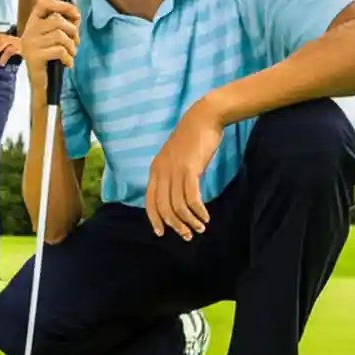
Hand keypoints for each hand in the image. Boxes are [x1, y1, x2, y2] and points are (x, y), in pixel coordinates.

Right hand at [19, 0, 80, 88]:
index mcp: (32, 24)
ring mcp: (30, 44)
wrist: (39, 83)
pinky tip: (67, 63)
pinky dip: (68, 58)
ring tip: (71, 54)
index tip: (76, 14)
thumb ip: (64, 26)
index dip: (62, 5)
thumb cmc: (50, 59)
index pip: (44, 4)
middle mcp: (29, 32)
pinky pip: (59, 50)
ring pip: (59, 36)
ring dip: (71, 46)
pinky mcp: (34, 57)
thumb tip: (76, 17)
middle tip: (76, 43)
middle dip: (73, 31)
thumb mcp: (55, 39)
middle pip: (57, 21)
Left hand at [145, 99, 224, 240]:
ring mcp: (174, 170)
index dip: (155, 219)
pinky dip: (198, 211)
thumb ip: (172, 176)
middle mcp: (161, 172)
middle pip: (164, 207)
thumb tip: (177, 198)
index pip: (150, 202)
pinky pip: (191, 198)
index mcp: (155, 170)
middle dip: (175, 225)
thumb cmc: (193, 139)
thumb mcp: (176, 159)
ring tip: (200, 228)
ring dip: (189, 221)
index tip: (162, 233)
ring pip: (178, 206)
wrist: (203, 118)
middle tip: (187, 235)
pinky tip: (205, 216)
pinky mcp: (189, 169)